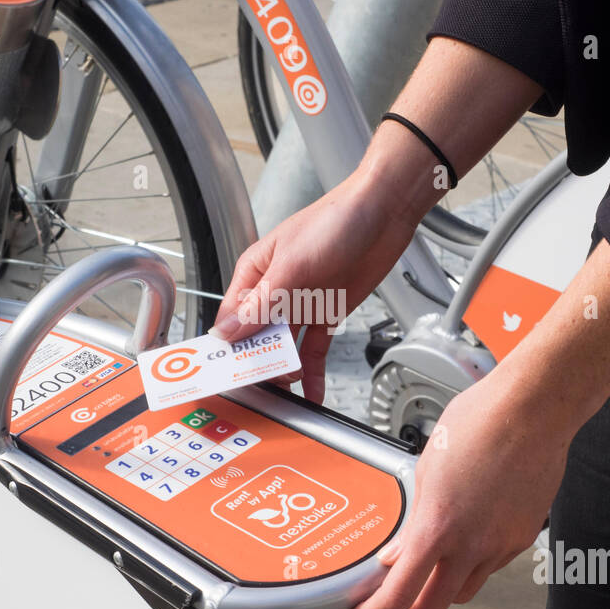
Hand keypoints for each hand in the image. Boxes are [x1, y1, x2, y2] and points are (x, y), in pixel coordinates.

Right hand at [210, 174, 414, 403]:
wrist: (382, 213)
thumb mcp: (291, 266)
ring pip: (283, 347)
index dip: (227, 346)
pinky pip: (313, 350)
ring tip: (284, 396)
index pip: (230, 317)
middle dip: (256, 362)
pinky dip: (312, 373)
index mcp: (255, 273)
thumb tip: (227, 331)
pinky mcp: (326, 315)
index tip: (226, 373)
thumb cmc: (334, 222)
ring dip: (283, 370)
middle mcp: (274, 291)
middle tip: (261, 389)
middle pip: (255, 336)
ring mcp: (301, 304)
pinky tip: (310, 393)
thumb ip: (260, 303)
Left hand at [345, 369, 570, 608]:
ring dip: (445, 585)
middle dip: (411, 606)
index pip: (400, 594)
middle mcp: (471, 545)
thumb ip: (414, 517)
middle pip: (435, 607)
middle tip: (399, 590)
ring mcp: (501, 545)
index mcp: (438, 526)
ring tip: (436, 557)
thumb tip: (400, 551)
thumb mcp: (427, 466)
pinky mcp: (523, 538)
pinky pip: (493, 566)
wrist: (533, 410)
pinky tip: (470, 533)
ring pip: (467, 589)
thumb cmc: (480, 422)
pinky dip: (475, 561)